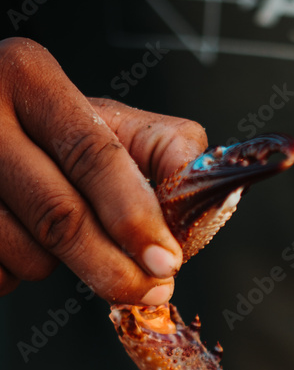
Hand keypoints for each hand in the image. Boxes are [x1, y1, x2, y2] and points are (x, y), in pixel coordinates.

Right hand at [0, 37, 207, 302]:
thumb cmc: (50, 131)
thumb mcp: (105, 120)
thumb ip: (162, 147)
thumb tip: (196, 186)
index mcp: (31, 79)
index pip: (91, 155)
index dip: (134, 215)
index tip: (167, 259)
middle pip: (60, 215)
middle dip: (114, 267)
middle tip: (150, 290)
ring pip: (26, 252)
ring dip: (62, 268)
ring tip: (68, 242)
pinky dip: (20, 275)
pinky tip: (24, 243)